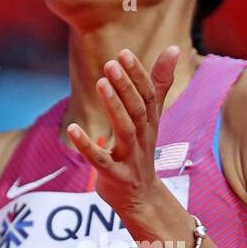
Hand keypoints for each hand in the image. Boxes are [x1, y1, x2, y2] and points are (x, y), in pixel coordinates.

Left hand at [67, 45, 180, 216]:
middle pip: (138, 110)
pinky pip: (100, 160)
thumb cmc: (141, 152)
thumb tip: (174, 48)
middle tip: (111, 63)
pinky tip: (72, 129)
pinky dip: (87, 145)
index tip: (124, 53)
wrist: (141, 199)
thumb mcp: (152, 118)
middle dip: (126, 86)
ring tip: (100, 83)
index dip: (138, 75)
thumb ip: (159, 84)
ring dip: (113, 107)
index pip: (148, 95)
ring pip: (124, 131)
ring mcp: (130, 158)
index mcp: (150, 123)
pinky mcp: (115, 176)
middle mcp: (143, 138)